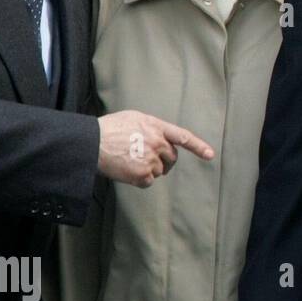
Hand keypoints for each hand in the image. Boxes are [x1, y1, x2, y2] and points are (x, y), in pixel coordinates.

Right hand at [97, 110, 214, 187]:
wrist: (91, 142)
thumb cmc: (109, 129)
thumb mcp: (134, 118)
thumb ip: (151, 127)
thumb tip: (160, 138)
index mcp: (156, 126)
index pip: (183, 137)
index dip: (198, 146)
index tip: (210, 155)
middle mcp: (157, 142)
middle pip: (172, 158)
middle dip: (164, 161)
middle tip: (147, 160)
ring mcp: (151, 159)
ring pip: (159, 171)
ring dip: (149, 170)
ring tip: (129, 161)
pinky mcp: (142, 174)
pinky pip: (148, 181)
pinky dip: (139, 180)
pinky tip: (126, 171)